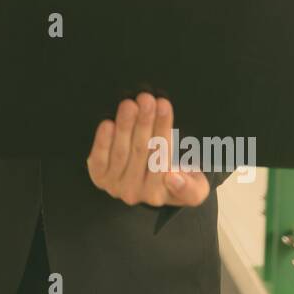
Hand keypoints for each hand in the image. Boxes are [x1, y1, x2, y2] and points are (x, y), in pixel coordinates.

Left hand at [86, 92, 210, 207]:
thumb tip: (173, 177)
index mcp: (159, 194)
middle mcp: (135, 193)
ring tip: (130, 104)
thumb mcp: (194, 188)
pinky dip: (103, 141)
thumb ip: (189, 188)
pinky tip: (108, 123)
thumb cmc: (177, 179)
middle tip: (147, 98)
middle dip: (144, 121)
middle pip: (141, 151)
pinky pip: (99, 159)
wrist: (149, 187)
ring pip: (121, 152)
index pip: (162, 156)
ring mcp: (114, 186)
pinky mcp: (99, 177)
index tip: (164, 106)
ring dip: (125, 125)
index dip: (163, 128)